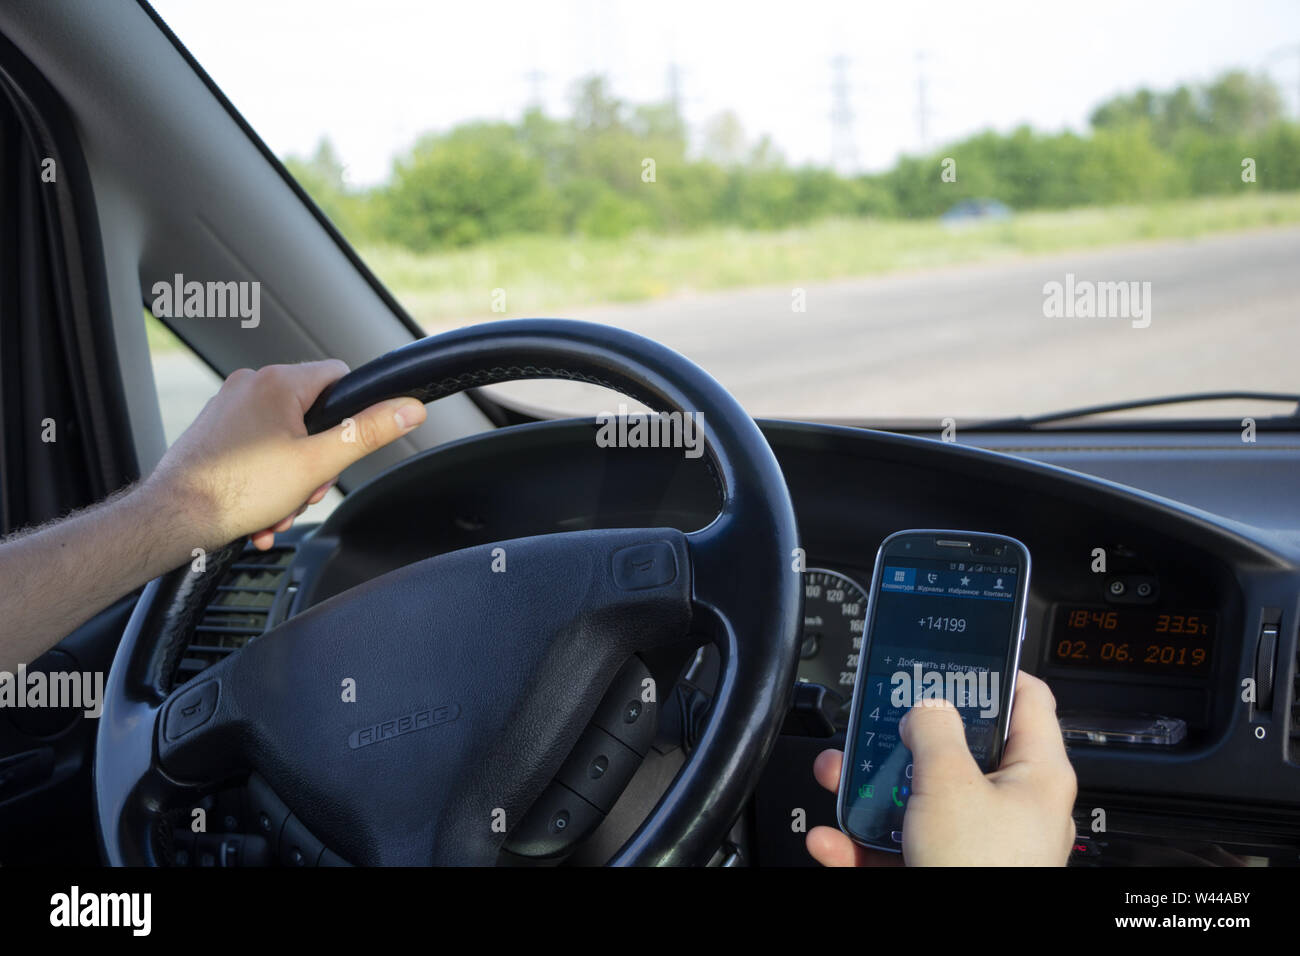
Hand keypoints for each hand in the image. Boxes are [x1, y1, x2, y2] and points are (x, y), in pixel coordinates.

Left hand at [144, 360, 425, 550]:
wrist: (173, 517)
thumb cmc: (236, 490)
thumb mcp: (318, 464)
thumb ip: (367, 432)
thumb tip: (409, 409)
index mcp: (278, 383)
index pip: (340, 377)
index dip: (351, 415)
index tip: (341, 449)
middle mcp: (250, 386)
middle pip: (312, 416)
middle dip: (316, 462)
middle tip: (305, 491)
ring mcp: (229, 408)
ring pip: (285, 439)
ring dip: (291, 480)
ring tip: (276, 509)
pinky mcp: (214, 432)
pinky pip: (257, 451)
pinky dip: (265, 481)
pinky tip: (260, 512)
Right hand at [806, 671, 1077, 865]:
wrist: (966, 952)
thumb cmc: (983, 871)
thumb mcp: (949, 781)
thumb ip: (934, 731)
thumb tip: (928, 707)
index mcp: (1036, 773)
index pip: (1026, 699)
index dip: (990, 670)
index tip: (951, 656)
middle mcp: (1011, 808)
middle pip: (956, 751)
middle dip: (903, 737)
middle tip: (877, 720)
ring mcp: (977, 846)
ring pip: (918, 800)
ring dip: (870, 790)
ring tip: (837, 775)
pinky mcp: (944, 873)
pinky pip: (897, 849)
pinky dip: (861, 844)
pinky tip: (833, 839)